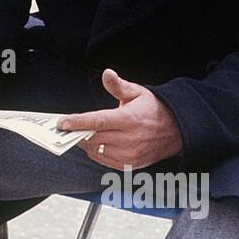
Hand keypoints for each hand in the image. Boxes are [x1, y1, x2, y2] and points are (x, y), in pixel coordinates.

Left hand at [57, 69, 182, 168]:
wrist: (176, 131)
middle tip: (64, 128)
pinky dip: (95, 152)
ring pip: (96, 151)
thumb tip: (107, 73)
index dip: (77, 122)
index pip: (98, 122)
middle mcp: (129, 139)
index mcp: (129, 119)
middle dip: (76, 133)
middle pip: (93, 138)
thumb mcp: (137, 92)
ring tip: (79, 133)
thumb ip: (118, 86)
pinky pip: (104, 161)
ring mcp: (130, 155)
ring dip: (85, 143)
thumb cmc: (153, 109)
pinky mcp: (130, 165)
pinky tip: (94, 143)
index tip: (62, 123)